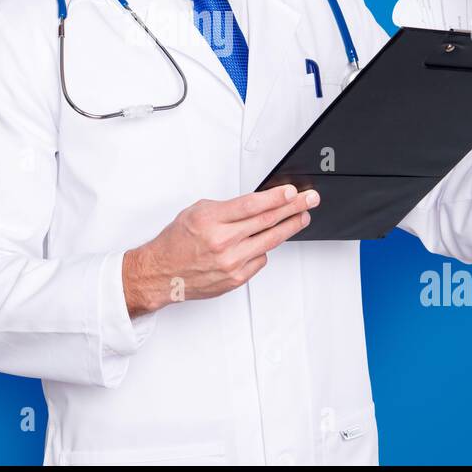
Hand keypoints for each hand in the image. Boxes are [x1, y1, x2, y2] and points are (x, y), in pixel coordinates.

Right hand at [123, 184, 318, 316]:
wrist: (162, 273)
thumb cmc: (176, 242)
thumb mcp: (196, 212)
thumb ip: (227, 209)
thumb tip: (257, 204)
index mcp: (211, 220)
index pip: (251, 205)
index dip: (276, 197)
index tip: (292, 192)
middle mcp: (222, 242)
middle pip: (266, 221)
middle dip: (292, 208)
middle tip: (309, 200)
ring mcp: (231, 262)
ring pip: (269, 241)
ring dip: (289, 227)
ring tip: (302, 218)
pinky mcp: (235, 279)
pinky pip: (260, 259)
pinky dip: (263, 249)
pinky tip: (264, 242)